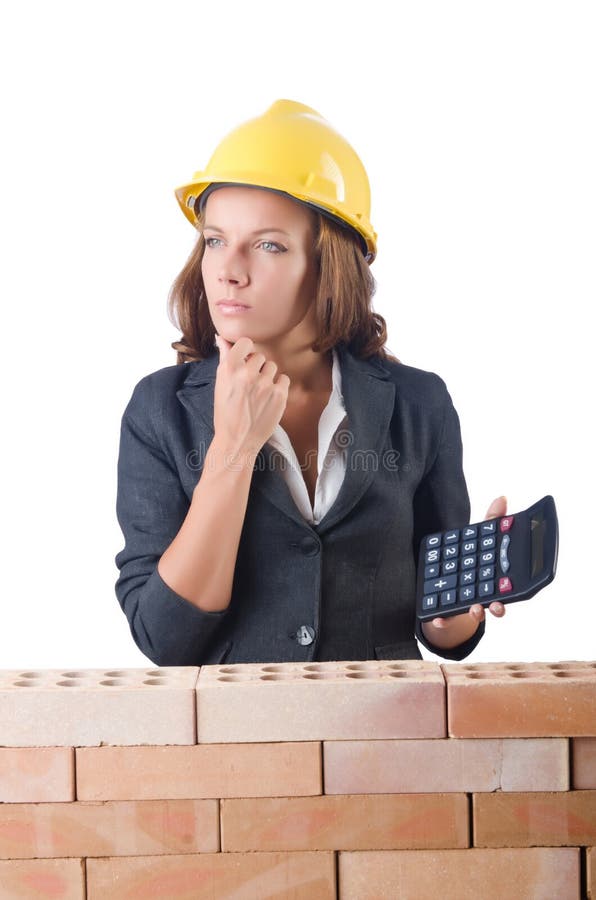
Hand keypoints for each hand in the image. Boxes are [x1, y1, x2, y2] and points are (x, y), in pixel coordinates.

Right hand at [212, 334, 289, 457]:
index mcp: (229, 368)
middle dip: (256, 368)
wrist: (237, 441)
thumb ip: (225, 358)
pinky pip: (284, 379)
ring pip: (272, 367)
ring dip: (268, 377)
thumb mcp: (220, 384)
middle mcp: (247, 374)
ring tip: (259, 393)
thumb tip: (222, 338)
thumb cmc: (226, 412)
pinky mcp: (279, 395)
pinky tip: (269, 398)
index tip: (245, 361)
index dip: (246, 352)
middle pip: (260, 356)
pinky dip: (279, 387)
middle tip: (250, 385)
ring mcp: (265, 384)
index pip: (246, 342)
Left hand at [427, 495, 507, 634]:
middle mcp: (486, 595)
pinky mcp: (449, 612)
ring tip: (474, 609)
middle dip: (498, 604)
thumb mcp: (479, 537)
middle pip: (496, 602)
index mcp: (495, 578)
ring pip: (477, 612)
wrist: (448, 586)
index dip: (511, 585)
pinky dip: (444, 619)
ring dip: (477, 612)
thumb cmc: (471, 562)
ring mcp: (469, 604)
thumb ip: (491, 520)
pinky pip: (447, 618)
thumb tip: (502, 498)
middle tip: (497, 603)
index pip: (507, 582)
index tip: (511, 585)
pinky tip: (437, 616)